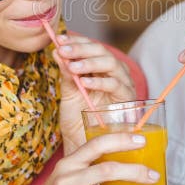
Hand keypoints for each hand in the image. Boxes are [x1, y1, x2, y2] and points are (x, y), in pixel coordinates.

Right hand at [18, 132, 158, 184]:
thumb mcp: (66, 178)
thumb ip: (88, 167)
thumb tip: (125, 158)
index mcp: (67, 164)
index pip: (96, 145)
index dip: (120, 140)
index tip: (142, 140)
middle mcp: (66, 181)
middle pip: (106, 170)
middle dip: (134, 171)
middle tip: (153, 175)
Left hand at [53, 34, 136, 150]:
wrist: (85, 145)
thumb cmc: (78, 119)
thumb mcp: (69, 92)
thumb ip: (66, 72)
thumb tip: (57, 49)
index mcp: (99, 68)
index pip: (90, 46)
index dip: (76, 41)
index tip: (59, 39)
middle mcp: (113, 72)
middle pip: (102, 51)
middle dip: (81, 49)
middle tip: (63, 50)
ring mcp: (122, 84)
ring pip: (111, 63)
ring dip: (90, 63)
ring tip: (72, 66)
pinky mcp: (127, 99)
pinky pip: (116, 85)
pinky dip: (100, 82)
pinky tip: (84, 82)